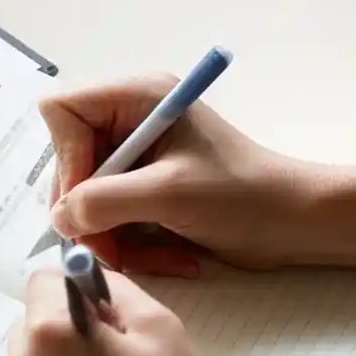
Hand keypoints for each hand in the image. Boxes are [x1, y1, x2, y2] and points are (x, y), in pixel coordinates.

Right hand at [39, 74, 301, 276]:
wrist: (295, 225)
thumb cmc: (243, 196)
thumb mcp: (168, 195)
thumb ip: (104, 201)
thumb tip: (60, 218)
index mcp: (136, 97)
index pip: (61, 111)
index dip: (65, 157)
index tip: (86, 200)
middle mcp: (128, 119)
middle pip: (68, 162)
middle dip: (89, 211)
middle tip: (111, 247)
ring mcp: (134, 156)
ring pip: (86, 199)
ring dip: (112, 236)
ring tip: (150, 257)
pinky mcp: (143, 189)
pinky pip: (109, 218)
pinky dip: (131, 244)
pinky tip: (170, 256)